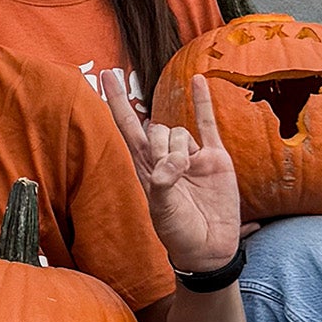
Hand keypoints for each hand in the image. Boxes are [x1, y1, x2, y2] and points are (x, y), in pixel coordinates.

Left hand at [105, 70, 241, 274]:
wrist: (209, 247)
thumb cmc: (178, 232)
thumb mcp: (162, 209)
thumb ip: (163, 183)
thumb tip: (174, 161)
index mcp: (145, 167)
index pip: (127, 126)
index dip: (117, 101)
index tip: (106, 74)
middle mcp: (165, 157)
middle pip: (158, 129)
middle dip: (163, 145)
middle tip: (173, 172)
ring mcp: (191, 156)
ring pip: (181, 132)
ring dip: (182, 148)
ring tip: (188, 173)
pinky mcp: (215, 159)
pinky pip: (208, 124)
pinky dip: (203, 103)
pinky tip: (200, 81)